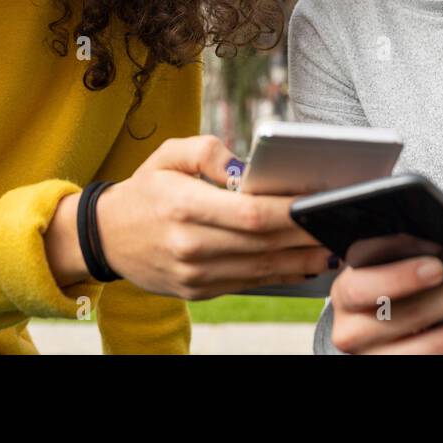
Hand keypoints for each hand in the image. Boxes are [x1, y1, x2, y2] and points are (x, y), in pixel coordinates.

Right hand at [94, 135, 333, 298]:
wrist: (106, 236)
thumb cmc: (145, 189)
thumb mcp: (169, 154)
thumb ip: (210, 151)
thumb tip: (249, 167)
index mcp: (183, 204)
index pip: (251, 213)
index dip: (290, 211)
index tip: (318, 201)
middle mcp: (189, 243)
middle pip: (263, 243)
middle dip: (305, 235)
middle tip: (336, 224)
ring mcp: (193, 273)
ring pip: (261, 268)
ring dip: (301, 260)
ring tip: (329, 246)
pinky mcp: (198, 291)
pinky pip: (249, 283)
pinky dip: (280, 274)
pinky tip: (302, 263)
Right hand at [328, 238, 442, 353]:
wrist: (384, 337)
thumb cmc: (397, 287)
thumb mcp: (394, 266)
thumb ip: (419, 255)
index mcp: (346, 292)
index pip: (361, 278)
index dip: (400, 268)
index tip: (439, 257)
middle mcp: (353, 330)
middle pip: (405, 313)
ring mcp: (378, 359)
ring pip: (431, 346)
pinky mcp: (403, 371)